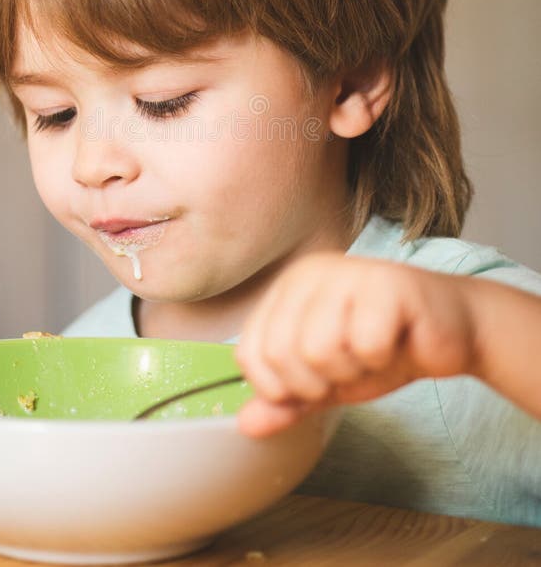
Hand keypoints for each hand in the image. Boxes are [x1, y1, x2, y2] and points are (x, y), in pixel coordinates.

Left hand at [235, 254, 476, 436]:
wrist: (452, 334)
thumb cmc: (384, 350)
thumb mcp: (326, 380)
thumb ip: (286, 400)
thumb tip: (245, 424)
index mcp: (287, 288)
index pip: (250, 353)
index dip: (280, 388)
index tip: (317, 380)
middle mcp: (311, 272)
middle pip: (281, 354)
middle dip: (318, 383)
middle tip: (350, 368)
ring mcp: (348, 273)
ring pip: (318, 350)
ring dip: (351, 372)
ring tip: (372, 353)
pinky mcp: (388, 284)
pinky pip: (364, 345)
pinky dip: (381, 360)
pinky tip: (395, 343)